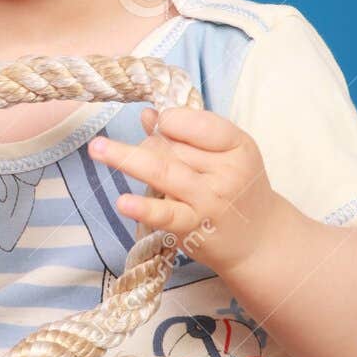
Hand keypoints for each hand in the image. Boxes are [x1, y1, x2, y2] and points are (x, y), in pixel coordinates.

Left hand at [88, 106, 282, 276]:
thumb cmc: (236, 190)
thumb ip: (188, 134)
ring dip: (127, 158)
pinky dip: (144, 208)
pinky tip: (123, 201)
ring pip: (164, 171)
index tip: (160, 122)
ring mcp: (209, 201)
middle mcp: (227, 173)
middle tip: (140, 149)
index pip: (201, 124)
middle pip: (174, 147)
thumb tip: (146, 115)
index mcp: (238, 146)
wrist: (259, 242)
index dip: (173, 120)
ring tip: (97, 149)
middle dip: (150, 144)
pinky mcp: (193, 228)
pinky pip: (166, 214)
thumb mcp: (223, 155)